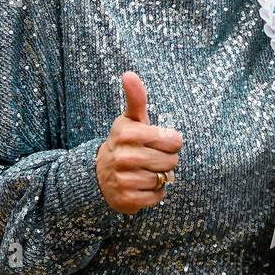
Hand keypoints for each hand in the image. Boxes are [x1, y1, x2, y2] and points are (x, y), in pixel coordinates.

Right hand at [95, 72, 182, 214]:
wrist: (99, 174)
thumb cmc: (125, 142)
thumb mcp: (130, 120)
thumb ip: (136, 98)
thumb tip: (129, 73)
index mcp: (127, 133)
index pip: (174, 141)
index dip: (172, 142)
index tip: (160, 141)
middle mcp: (122, 156)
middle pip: (171, 161)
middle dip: (167, 160)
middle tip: (152, 157)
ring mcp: (123, 179)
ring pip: (163, 179)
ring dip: (160, 177)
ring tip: (145, 170)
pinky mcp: (126, 200)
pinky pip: (158, 197)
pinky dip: (155, 193)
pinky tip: (141, 185)